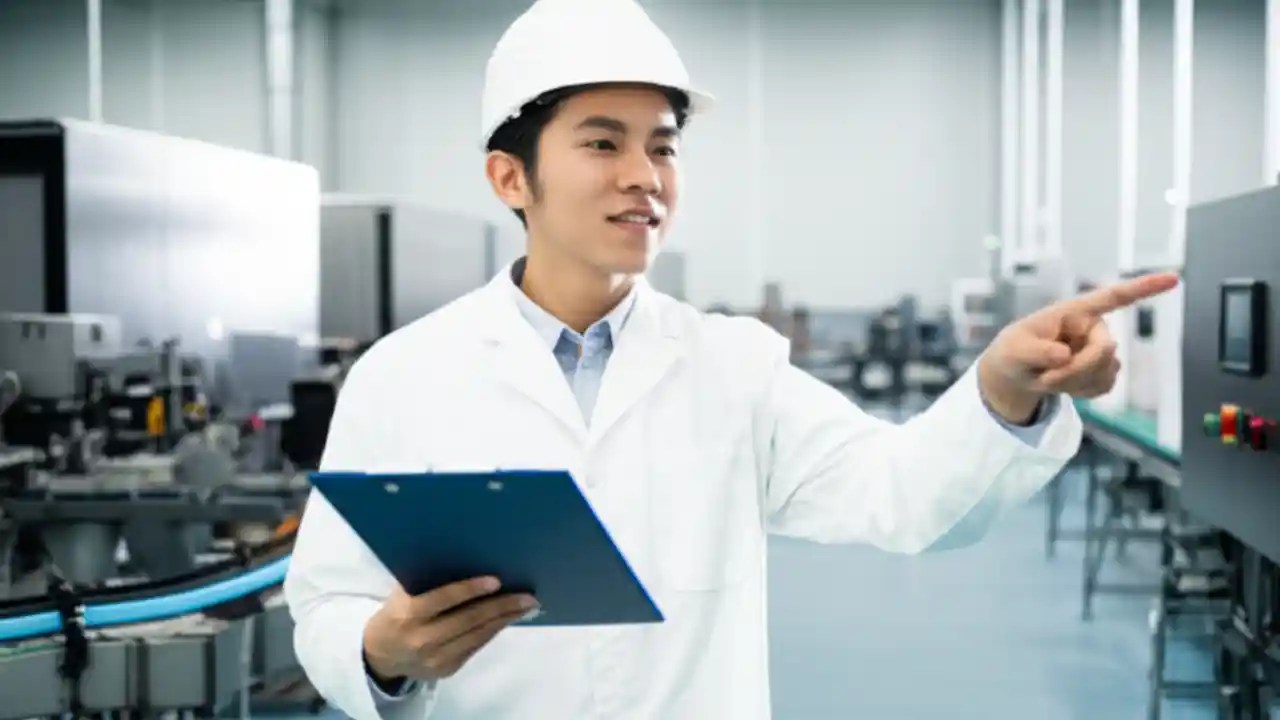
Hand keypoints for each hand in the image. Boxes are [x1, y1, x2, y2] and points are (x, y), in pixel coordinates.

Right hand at [363, 576, 537, 683]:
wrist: (379, 654)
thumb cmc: (396, 612)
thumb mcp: (401, 594)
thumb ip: (427, 581)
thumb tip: (465, 557)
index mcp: (409, 614)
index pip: (443, 599)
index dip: (470, 589)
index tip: (497, 581)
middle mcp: (422, 639)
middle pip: (469, 620)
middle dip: (502, 607)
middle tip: (527, 596)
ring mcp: (435, 658)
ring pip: (477, 636)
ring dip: (505, 620)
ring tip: (526, 607)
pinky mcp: (446, 670)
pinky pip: (475, 647)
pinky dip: (493, 631)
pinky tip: (507, 619)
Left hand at [978, 273, 1179, 423]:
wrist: (1016, 373)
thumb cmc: (1014, 352)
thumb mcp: (1015, 351)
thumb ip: (1036, 353)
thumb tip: (1063, 355)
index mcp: (1075, 311)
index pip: (1113, 297)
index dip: (1143, 288)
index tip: (1174, 278)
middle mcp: (1094, 328)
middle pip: (1104, 351)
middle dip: (1075, 370)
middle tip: (1045, 378)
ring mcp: (1101, 350)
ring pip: (1104, 372)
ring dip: (1073, 383)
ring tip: (1047, 378)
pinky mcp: (1104, 372)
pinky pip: (1103, 387)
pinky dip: (1080, 393)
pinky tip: (1064, 385)